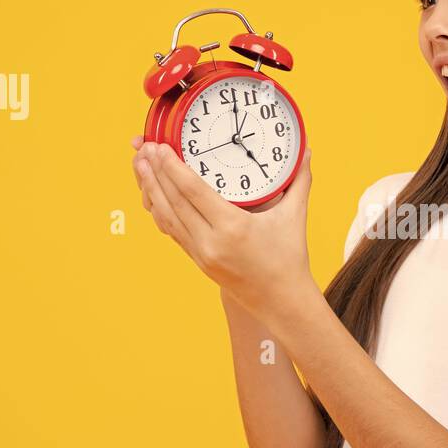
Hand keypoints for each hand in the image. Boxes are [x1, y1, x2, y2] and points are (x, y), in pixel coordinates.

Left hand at [129, 135, 315, 323]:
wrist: (280, 300)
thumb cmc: (289, 259)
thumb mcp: (295, 217)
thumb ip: (299, 181)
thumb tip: (307, 151)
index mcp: (232, 227)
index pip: (192, 191)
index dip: (172, 167)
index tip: (160, 147)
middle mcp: (210, 241)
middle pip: (172, 200)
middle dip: (154, 172)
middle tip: (144, 148)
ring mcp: (200, 253)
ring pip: (165, 216)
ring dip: (150, 189)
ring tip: (139, 165)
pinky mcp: (196, 259)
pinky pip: (171, 230)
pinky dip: (159, 209)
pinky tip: (153, 193)